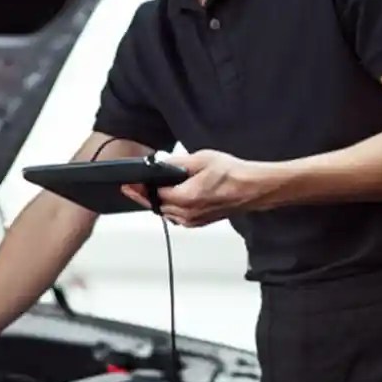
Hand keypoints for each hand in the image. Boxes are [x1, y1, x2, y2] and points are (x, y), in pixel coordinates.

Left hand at [121, 149, 274, 226]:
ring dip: (158, 203)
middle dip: (145, 196)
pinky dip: (171, 207)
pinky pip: (178, 217)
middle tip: (133, 187)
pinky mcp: (200, 222)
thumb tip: (158, 164)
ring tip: (149, 190)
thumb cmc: (234, 174)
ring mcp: (194, 220)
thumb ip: (176, 163)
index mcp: (186, 198)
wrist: (254, 187)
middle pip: (157, 207)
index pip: (153, 196)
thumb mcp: (201, 159)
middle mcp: (188, 214)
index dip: (138, 189)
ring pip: (167, 213)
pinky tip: (170, 197)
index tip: (127, 185)